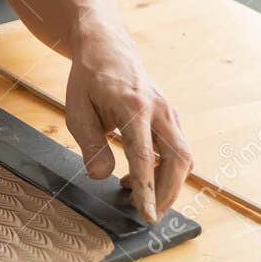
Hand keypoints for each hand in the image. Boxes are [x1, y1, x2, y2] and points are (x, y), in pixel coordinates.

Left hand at [64, 33, 192, 222]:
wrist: (107, 46)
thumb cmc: (89, 78)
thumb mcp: (76, 109)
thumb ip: (90, 144)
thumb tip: (102, 176)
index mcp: (133, 106)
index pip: (145, 155)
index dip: (147, 188)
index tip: (147, 214)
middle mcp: (159, 109)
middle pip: (178, 159)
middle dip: (168, 193)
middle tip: (148, 216)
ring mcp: (169, 112)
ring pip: (184, 156)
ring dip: (168, 184)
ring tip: (138, 197)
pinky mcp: (170, 116)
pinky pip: (178, 149)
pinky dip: (165, 169)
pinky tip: (139, 176)